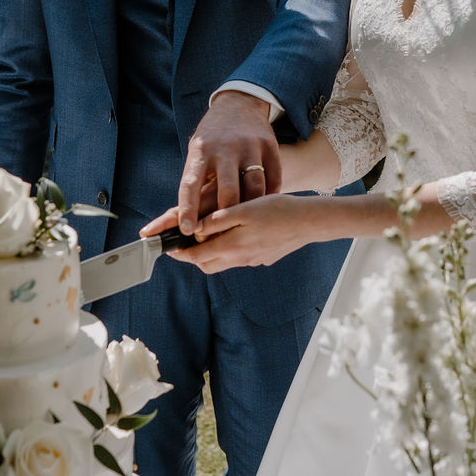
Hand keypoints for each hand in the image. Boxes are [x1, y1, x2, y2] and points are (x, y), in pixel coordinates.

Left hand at [163, 194, 310, 271]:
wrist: (309, 221)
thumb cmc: (277, 210)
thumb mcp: (244, 209)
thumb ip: (217, 220)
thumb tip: (194, 228)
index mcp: (232, 247)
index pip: (196, 256)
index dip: (179, 253)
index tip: (167, 247)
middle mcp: (240, 259)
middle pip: (206, 265)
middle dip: (192, 256)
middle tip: (184, 243)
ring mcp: (252, 261)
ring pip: (222, 263)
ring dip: (210, 253)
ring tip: (206, 236)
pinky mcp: (262, 258)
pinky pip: (238, 258)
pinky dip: (228, 250)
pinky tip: (233, 234)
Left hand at [177, 92, 280, 232]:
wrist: (239, 104)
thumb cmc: (212, 139)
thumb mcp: (198, 153)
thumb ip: (197, 183)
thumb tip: (187, 221)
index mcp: (201, 151)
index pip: (191, 184)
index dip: (188, 209)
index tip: (187, 231)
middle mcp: (226, 148)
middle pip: (228, 190)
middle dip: (225, 217)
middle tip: (223, 235)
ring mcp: (250, 146)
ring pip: (255, 187)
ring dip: (251, 210)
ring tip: (248, 227)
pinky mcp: (270, 146)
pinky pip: (274, 179)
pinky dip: (270, 197)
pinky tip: (266, 209)